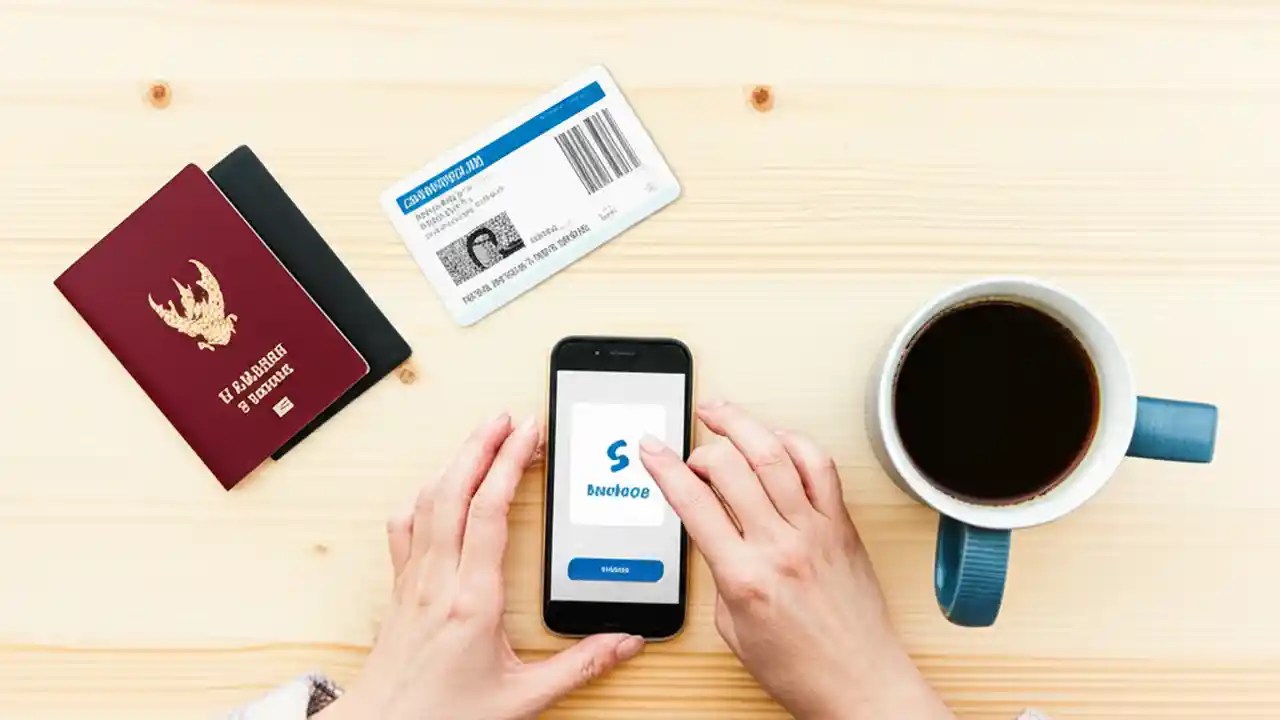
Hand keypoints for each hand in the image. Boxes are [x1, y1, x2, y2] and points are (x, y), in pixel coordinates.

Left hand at [319, 413, 644, 719]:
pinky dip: (424, 495)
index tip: (529, 433)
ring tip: (482, 437)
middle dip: (481, 444)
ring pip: (428, 501)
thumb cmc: (443, 717)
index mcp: (472, 599)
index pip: (488, 511)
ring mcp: (414, 578)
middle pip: (453, 490)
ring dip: (455, 461)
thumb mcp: (524, 698)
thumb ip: (581, 665)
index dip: (509, 463)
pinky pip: (406, 525)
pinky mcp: (401, 585)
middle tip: (507, 416)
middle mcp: (438, 579)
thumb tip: (626, 640)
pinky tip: (439, 488)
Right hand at [639, 401, 952, 719]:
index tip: (650, 449)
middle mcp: (780, 545)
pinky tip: (774, 438)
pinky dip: (793, 442)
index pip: (693, 502)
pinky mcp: (841, 525)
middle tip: (689, 445)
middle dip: (700, 445)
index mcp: (744, 576)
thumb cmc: (801, 668)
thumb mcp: (732, 628)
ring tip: (721, 413)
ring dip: (741, 424)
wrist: (860, 683)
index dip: (664, 467)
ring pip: (774, 453)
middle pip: (730, 467)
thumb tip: (710, 530)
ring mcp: (815, 530)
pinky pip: (820, 466)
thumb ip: (717, 572)